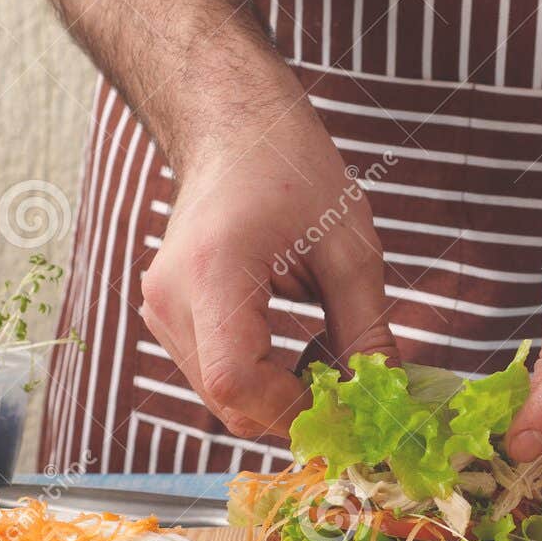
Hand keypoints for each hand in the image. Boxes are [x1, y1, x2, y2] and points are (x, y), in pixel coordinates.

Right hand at [139, 108, 397, 438]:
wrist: (234, 129)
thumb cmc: (292, 170)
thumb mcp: (351, 249)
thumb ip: (366, 331)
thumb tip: (381, 399)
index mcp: (212, 272)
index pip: (237, 381)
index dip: (295, 409)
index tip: (349, 406)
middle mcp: (170, 297)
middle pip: (228, 401)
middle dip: (297, 411)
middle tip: (353, 392)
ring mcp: (160, 310)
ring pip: (221, 398)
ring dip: (282, 398)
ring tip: (330, 356)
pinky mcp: (167, 318)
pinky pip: (215, 376)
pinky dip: (263, 381)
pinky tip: (300, 351)